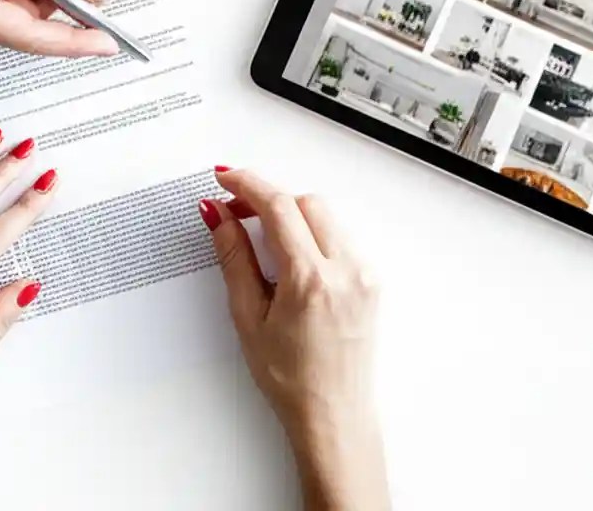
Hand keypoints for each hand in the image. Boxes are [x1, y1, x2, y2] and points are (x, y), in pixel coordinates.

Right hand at [198, 169, 388, 509]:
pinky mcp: (373, 282)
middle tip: (238, 213)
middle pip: (307, 202)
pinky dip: (314, 234)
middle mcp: (346, 271)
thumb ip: (234, 258)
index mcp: (311, 281)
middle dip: (270, 199)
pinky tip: (292, 257)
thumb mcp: (248, 318)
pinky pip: (341, 238)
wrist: (333, 414)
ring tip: (263, 238)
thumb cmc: (290, 378)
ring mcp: (365, 275)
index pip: (279, 207)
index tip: (226, 178)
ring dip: (293, 215)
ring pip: (327, 216)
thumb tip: (220, 216)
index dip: (248, 185)